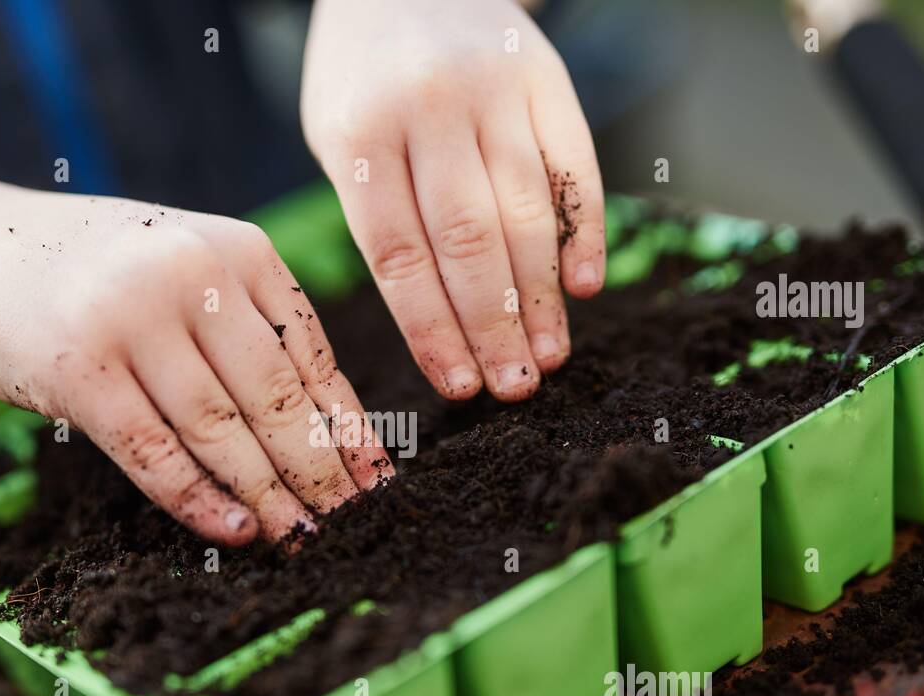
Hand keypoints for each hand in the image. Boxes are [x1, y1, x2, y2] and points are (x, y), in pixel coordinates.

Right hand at [0, 188, 393, 544]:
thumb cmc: (113, 276)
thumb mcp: (198, 276)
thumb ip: (258, 333)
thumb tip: (336, 433)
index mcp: (241, 251)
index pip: (311, 357)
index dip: (347, 429)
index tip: (376, 484)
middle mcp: (193, 274)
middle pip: (275, 398)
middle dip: (317, 472)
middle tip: (350, 526)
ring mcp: (132, 319)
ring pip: (220, 430)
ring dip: (268, 495)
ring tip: (301, 538)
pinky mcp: (80, 370)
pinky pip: (155, 452)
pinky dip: (198, 500)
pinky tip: (236, 531)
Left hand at [302, 0, 605, 401]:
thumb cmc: (362, 83)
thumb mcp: (339, 142)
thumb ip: (379, 220)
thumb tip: (443, 328)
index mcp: (359, 135)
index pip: (400, 257)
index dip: (432, 331)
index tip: (458, 388)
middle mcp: (427, 109)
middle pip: (468, 242)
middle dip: (493, 327)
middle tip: (516, 388)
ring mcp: (492, 90)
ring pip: (525, 211)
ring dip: (541, 296)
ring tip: (550, 355)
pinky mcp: (545, 78)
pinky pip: (574, 165)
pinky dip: (583, 230)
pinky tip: (584, 286)